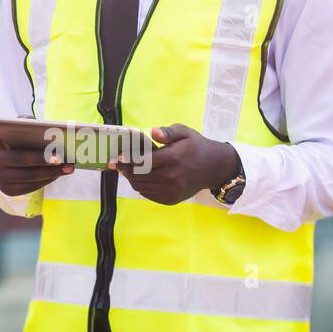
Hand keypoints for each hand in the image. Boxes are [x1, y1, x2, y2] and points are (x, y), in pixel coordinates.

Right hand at [0, 124, 72, 196]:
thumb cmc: (10, 142)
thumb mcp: (11, 131)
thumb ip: (20, 124)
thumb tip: (32, 122)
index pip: (20, 157)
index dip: (38, 157)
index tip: (57, 157)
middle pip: (27, 169)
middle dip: (48, 165)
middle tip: (65, 161)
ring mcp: (1, 182)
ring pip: (31, 179)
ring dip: (52, 174)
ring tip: (68, 168)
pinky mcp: (9, 191)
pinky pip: (31, 187)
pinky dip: (46, 180)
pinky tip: (58, 174)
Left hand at [107, 123, 239, 205]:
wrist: (215, 168)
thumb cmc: (196, 147)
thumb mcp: (185, 132)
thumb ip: (168, 132)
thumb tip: (153, 132)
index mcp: (174, 158)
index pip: (144, 161)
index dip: (128, 160)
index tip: (117, 157)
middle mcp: (172, 177)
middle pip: (139, 176)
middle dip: (126, 169)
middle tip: (117, 163)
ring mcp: (172, 191)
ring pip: (141, 187)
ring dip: (131, 178)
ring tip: (126, 169)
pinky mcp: (171, 199)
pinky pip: (148, 194)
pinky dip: (140, 186)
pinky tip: (139, 178)